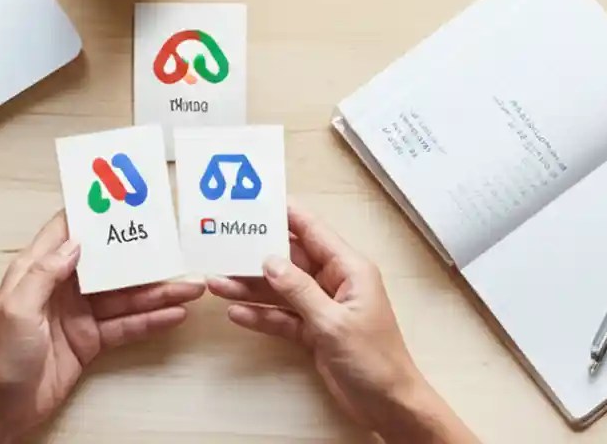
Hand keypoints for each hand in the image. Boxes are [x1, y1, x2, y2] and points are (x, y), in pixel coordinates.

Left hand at [0, 212, 205, 443]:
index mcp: (37, 271)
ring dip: (158, 293)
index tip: (123, 200)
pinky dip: (150, 321)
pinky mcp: (91, 340)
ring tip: (190, 288)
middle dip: (142, 258)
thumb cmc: (0, 358)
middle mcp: (62, 288)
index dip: (94, 215)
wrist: (2, 407)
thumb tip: (75, 242)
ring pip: (125, 297)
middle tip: (175, 250)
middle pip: (109, 265)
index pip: (67, 232)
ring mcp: (79, 314)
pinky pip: (125, 325)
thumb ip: (45, 273)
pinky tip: (173, 315)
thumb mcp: (16, 308)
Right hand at [208, 206, 477, 443]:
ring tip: (217, 283)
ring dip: (251, 287)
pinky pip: (282, 316)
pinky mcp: (314, 331)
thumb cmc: (375, 360)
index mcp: (350, 269)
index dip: (285, 214)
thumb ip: (299, 290)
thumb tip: (269, 261)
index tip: (256, 201)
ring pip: (280, 290)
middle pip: (289, 260)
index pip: (313, 231)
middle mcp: (335, 282)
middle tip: (223, 245)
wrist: (388, 405)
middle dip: (256, 254)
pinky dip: (261, 315)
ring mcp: (322, 307)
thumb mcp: (333, 322)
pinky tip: (236, 312)